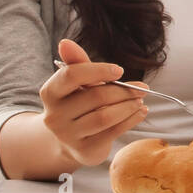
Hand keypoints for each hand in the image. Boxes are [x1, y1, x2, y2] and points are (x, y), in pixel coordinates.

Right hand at [40, 38, 148, 167]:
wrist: (71, 140)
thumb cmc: (78, 103)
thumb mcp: (77, 83)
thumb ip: (77, 63)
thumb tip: (66, 42)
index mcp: (50, 93)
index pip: (71, 75)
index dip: (98, 70)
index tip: (120, 70)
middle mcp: (54, 116)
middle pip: (96, 96)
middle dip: (124, 91)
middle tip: (142, 88)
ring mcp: (67, 135)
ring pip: (105, 116)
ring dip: (129, 106)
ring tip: (140, 100)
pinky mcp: (84, 150)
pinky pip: (113, 132)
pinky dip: (131, 120)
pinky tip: (140, 112)